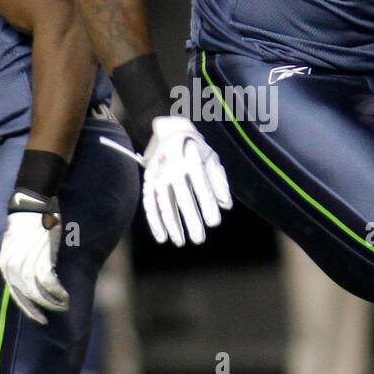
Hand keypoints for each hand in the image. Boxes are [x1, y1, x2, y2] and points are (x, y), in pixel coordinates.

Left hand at [0, 192, 69, 323]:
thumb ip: (17, 262)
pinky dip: (58, 292)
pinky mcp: (40, 258)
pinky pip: (49, 283)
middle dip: (41, 309)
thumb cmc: (27, 222)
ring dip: (53, 302)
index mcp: (5, 264)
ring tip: (63, 304)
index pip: (16, 294)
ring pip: (39, 293)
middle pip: (28, 296)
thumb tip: (27, 279)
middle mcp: (12, 266)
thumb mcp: (14, 245)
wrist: (32, 204)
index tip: (39, 317)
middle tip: (54, 313)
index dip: (28, 308)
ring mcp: (26, 263)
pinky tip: (65, 295)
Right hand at [142, 116, 231, 245]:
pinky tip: (162, 236)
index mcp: (191, 158)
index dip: (208, 205)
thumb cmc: (196, 149)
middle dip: (190, 219)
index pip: (201, 185)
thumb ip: (219, 181)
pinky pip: (149, 203)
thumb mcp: (212, 158)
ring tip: (180, 242)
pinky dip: (154, 221)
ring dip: (171, 224)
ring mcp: (158, 173)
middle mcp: (172, 165)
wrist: (169, 131)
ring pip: (163, 202)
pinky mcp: (147, 179)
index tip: (214, 223)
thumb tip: (226, 206)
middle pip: (182, 197)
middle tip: (199, 240)